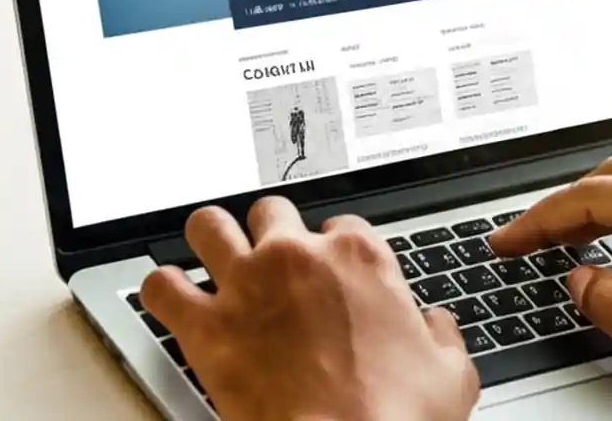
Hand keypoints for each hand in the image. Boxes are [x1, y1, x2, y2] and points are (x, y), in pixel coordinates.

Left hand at [141, 197, 478, 420]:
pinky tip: (169, 298)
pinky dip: (161, 290)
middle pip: (271, 211)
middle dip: (269, 232)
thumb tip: (437, 326)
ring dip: (209, 239)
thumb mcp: (450, 374)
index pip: (342, 224)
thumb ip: (441, 336)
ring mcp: (247, 285)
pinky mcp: (205, 325)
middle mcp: (298, 257)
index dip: (334, 248)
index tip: (329, 269)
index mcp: (360, 259)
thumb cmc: (394, 416)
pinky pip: (160, 286)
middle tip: (270, 262)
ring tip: (211, 257)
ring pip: (209, 225)